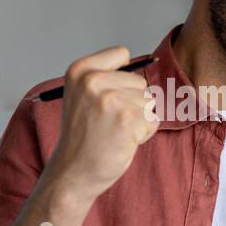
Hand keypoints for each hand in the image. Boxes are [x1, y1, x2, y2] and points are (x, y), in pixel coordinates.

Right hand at [44, 46, 159, 204]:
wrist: (73, 171)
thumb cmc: (83, 136)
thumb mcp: (84, 96)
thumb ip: (108, 78)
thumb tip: (152, 62)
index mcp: (80, 70)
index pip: (121, 53)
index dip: (123, 79)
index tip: (107, 98)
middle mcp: (92, 81)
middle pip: (140, 82)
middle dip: (132, 104)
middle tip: (108, 123)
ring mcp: (110, 100)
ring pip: (148, 102)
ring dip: (138, 120)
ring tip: (114, 132)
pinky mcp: (127, 120)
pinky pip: (152, 120)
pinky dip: (143, 134)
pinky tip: (121, 142)